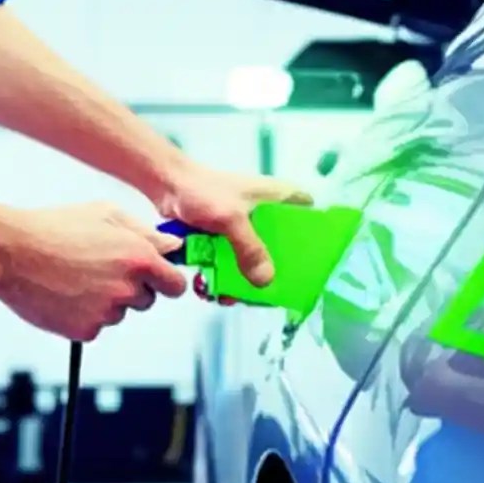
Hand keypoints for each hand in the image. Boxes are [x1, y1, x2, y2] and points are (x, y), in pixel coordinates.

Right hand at [0, 203, 187, 341]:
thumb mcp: (106, 214)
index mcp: (139, 258)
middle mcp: (127, 288)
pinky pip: (95, 326)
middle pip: (147, 300)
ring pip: (119, 313)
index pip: (175, 285)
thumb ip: (146, 233)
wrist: (11, 252)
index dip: (167, 281)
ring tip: (76, 277)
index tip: (157, 279)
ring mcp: (106, 313)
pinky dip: (84, 315)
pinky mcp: (85, 330)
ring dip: (106, 301)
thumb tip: (172, 246)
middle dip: (133, 288)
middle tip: (102, 270)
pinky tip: (65, 293)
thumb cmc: (55, 228)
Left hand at [155, 164, 312, 286]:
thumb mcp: (230, 219)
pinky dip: (230, 277)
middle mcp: (268, 213)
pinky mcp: (229, 238)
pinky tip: (219, 291)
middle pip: (285, 248)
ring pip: (259, 259)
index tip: (310, 267)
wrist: (168, 185)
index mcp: (279, 198)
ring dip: (248, 280)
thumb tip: (265, 281)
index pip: (311, 218)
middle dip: (274, 272)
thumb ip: (249, 249)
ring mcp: (248, 227)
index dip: (315, 241)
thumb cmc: (202, 192)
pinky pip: (237, 262)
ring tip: (234, 297)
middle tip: (265, 294)